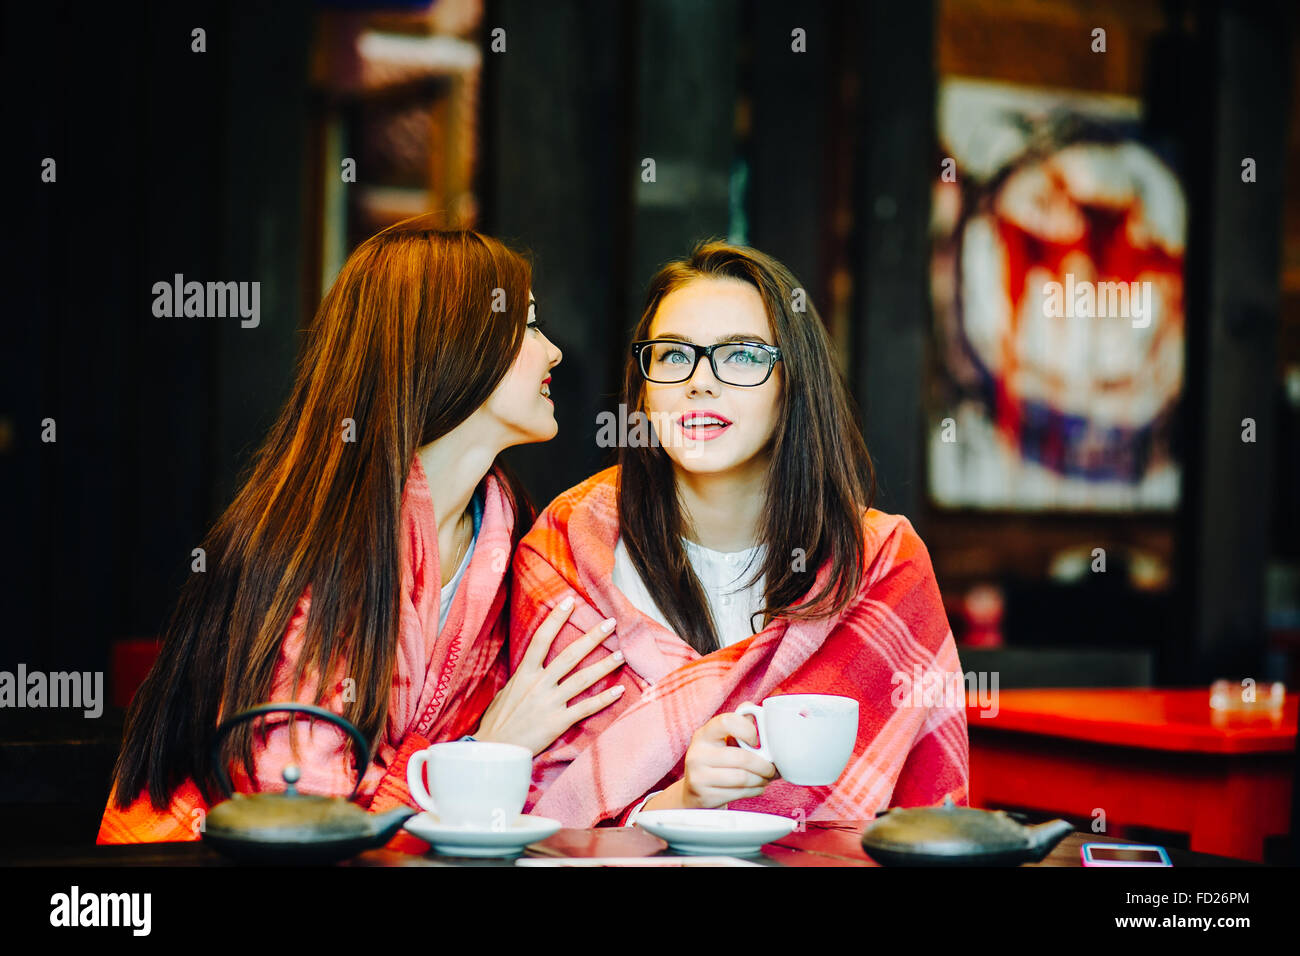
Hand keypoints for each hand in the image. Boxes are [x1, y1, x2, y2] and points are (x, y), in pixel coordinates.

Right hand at [473, 597, 625, 754]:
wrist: (494, 750)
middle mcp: (538, 684)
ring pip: (582, 679)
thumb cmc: (498, 721)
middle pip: (569, 655)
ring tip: (622, 654)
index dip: (555, 619)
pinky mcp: (557, 722)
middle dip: (592, 637)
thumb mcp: (506, 692)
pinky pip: (586, 708)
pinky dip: (604, 699)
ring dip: (604, 665)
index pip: (541, 639)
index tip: (570, 602)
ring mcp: (549, 702)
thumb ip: (522, 677)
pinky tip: (620, 690)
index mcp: (524, 673)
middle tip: (610, 623)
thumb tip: (532, 666)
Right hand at [653, 712, 776, 810]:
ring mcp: (699, 776)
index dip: (747, 730)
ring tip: (765, 778)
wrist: (694, 791)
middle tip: (771, 768)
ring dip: (761, 779)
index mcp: (704, 734)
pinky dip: (754, 791)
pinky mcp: (705, 796)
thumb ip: (741, 724)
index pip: (726, 722)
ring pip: (742, 777)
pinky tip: (757, 787)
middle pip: (741, 757)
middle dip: (763, 765)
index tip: (757, 741)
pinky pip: (738, 793)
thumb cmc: (716, 761)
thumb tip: (761, 713)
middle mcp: (698, 754)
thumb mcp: (723, 740)